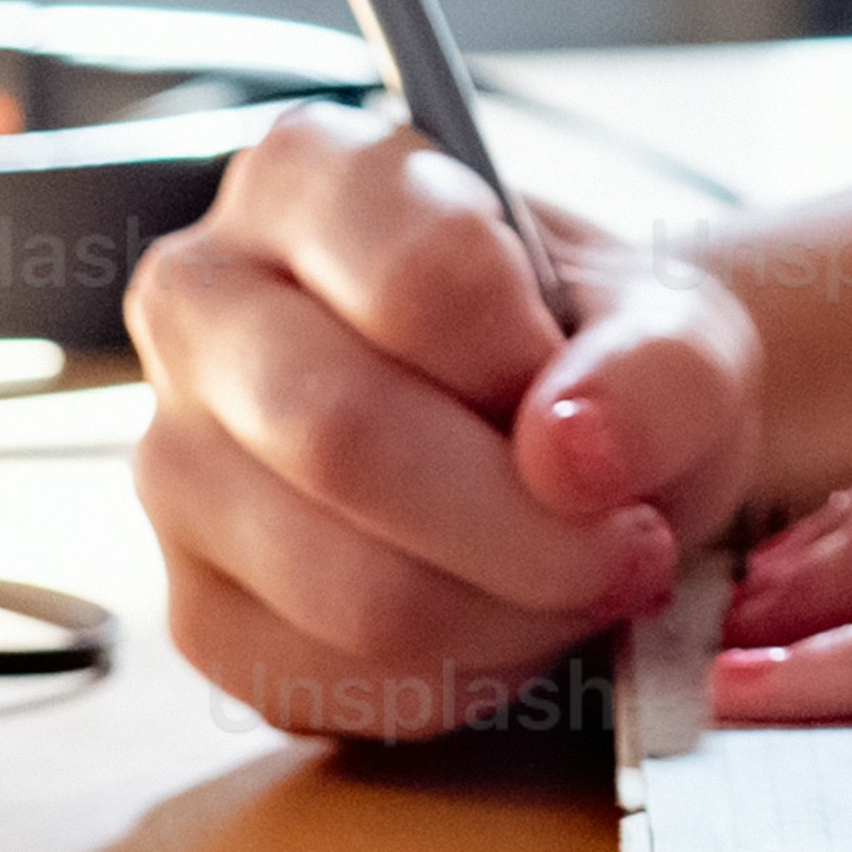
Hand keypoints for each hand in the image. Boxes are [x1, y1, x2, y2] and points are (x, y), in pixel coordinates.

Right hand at [122, 104, 762, 740]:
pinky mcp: (196, 604)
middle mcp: (204, 301)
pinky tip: (505, 620)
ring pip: (339, 581)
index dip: (525, 361)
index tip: (583, 399)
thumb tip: (568, 453)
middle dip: (524, 522)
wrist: (572, 444)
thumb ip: (660, 366)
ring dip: (508, 610)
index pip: (409, 271)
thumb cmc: (592, 355)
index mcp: (307, 175)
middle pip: (342, 435)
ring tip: (580, 577)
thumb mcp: (676, 327)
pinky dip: (455, 675)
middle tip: (628, 539)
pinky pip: (324, 677)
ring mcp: (176, 461)